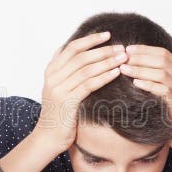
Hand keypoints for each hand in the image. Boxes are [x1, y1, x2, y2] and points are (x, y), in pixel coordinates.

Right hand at [32, 31, 126, 154]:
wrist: (48, 136)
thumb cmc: (59, 112)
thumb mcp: (59, 88)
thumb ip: (65, 70)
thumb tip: (77, 53)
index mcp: (51, 70)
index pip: (72, 47)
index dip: (90, 39)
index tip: (107, 35)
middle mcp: (53, 77)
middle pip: (81, 56)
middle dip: (103, 50)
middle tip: (121, 47)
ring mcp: (59, 89)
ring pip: (86, 69)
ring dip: (107, 61)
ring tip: (122, 58)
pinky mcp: (67, 101)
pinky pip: (88, 84)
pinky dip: (103, 76)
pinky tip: (116, 73)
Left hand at [119, 41, 171, 155]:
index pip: (165, 53)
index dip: (145, 49)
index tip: (128, 49)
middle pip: (163, 60)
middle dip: (141, 56)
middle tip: (123, 57)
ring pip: (162, 73)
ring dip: (140, 69)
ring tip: (124, 69)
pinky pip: (163, 91)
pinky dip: (148, 85)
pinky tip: (135, 83)